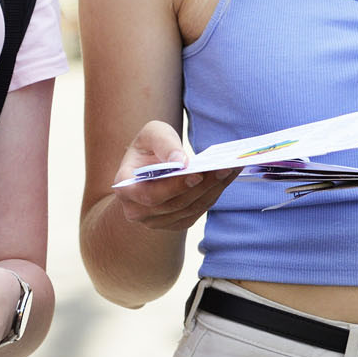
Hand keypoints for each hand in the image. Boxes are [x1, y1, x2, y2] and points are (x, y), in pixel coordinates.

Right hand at [110, 121, 239, 231]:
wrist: (150, 164)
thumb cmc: (150, 146)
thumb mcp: (153, 133)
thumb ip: (164, 144)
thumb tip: (181, 161)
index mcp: (125, 187)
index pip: (149, 194)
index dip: (173, 187)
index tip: (197, 173)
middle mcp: (137, 210)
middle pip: (175, 204)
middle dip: (202, 185)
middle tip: (225, 167)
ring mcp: (156, 221)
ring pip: (190, 208)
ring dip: (213, 189)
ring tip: (232, 168)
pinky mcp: (176, 222)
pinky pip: (198, 211)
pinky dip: (214, 193)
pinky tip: (228, 176)